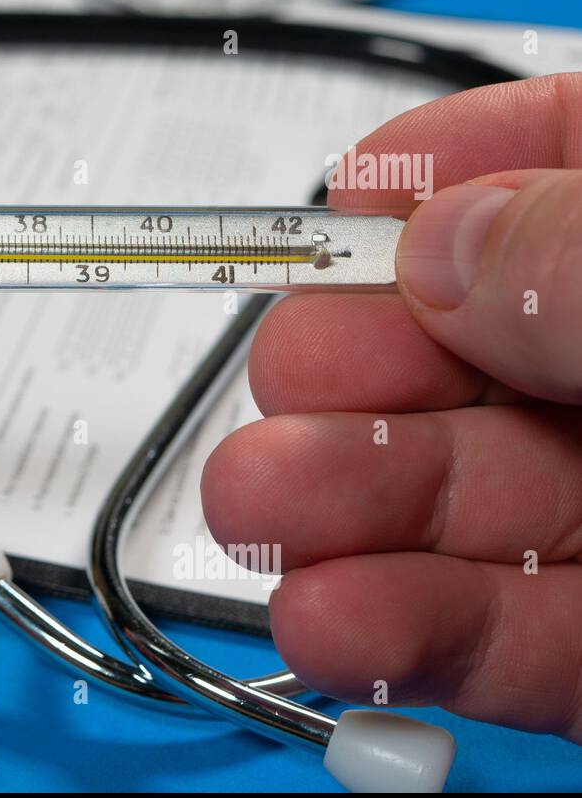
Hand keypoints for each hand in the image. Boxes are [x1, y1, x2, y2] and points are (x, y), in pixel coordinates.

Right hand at [203, 73, 581, 742]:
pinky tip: (333, 623)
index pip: (537, 162)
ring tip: (259, 511)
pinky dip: (413, 632)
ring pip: (464, 495)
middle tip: (284, 390)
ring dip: (342, 507)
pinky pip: (516, 635)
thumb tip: (442, 241)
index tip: (334, 212)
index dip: (426, 180)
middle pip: (462, 343)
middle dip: (350, 364)